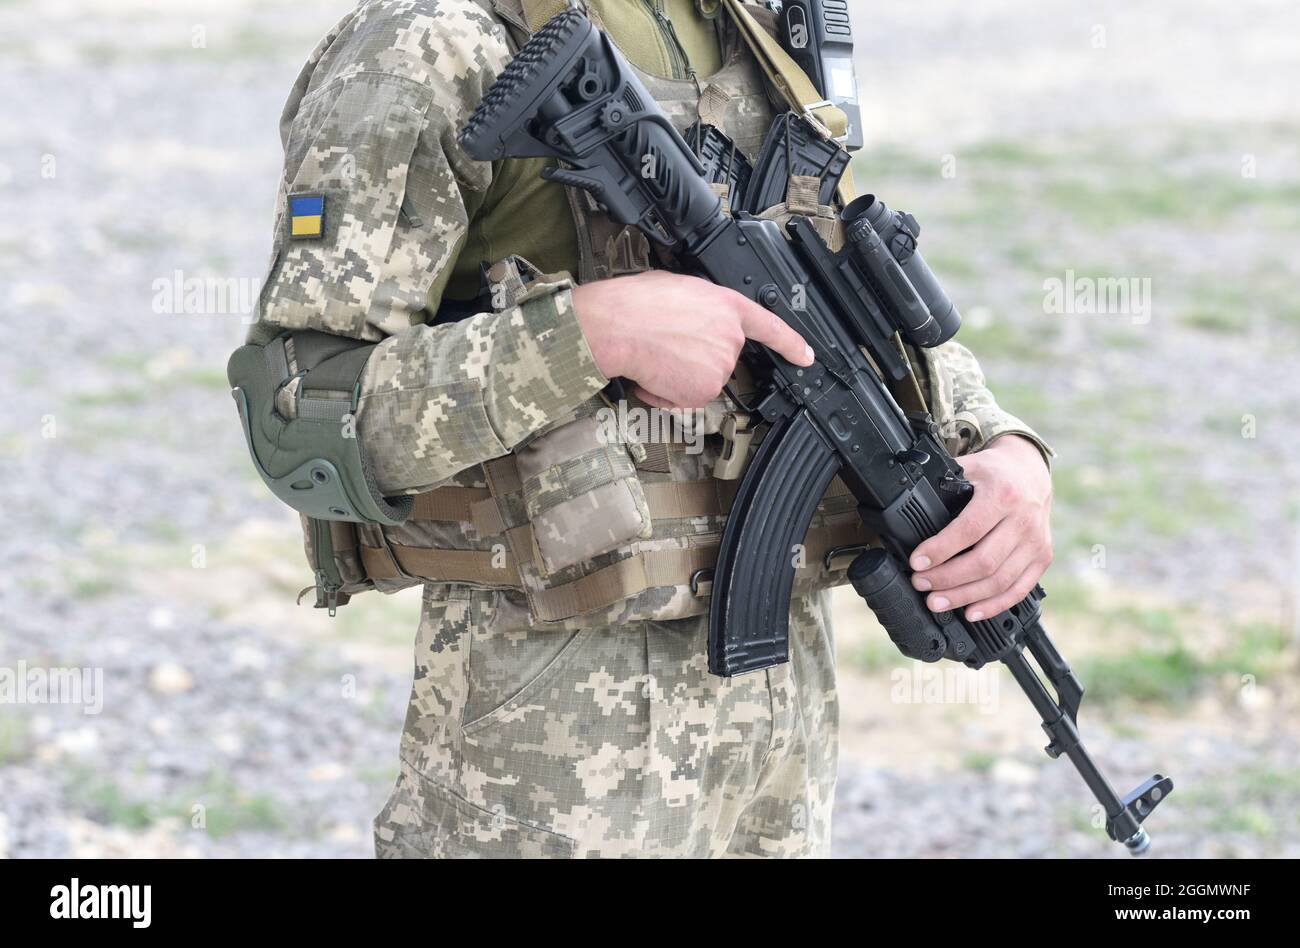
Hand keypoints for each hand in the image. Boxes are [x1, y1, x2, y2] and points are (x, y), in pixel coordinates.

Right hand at [571, 270, 813, 408]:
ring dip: (677, 377)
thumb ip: (703, 309)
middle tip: (666, 344)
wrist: (619, 325)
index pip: (770, 328)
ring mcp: (720, 366)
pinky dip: (664, 393)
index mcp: (728, 306)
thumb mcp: (681, 288)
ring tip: (655, 355)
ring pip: (701, 381)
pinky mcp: (704, 391)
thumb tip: (694, 322)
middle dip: (695, 358)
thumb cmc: (637, 302)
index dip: (791, 344)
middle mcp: (731, 338)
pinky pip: (684, 399)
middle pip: (722, 359)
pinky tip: (651, 373)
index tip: (806, 357)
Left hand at [909, 435, 1052, 620]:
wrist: (1031, 472)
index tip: (917, 562)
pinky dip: (994, 606)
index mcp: (1002, 495)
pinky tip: (971, 612)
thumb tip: (907, 506)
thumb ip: (942, 485)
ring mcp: (1036, 542)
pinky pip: (1019, 590)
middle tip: (921, 584)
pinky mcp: (1042, 558)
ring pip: (1000, 581)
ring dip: (964, 596)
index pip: (969, 530)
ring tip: (936, 601)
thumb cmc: (994, 472)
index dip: (940, 550)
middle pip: (984, 562)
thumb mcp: (968, 467)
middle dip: (947, 578)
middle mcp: (1024, 520)